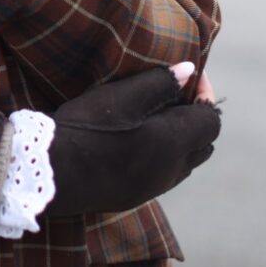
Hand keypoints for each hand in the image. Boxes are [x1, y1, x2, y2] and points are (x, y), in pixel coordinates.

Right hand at [45, 65, 220, 218]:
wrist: (55, 171)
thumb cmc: (88, 127)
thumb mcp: (121, 97)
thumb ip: (159, 83)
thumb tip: (189, 70)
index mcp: (172, 143)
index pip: (211, 121)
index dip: (205, 94)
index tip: (190, 76)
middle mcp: (172, 170)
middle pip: (204, 144)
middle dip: (196, 117)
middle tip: (174, 94)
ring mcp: (155, 187)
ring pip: (186, 162)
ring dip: (182, 138)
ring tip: (156, 116)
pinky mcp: (137, 196)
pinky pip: (166, 175)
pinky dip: (165, 155)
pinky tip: (138, 141)